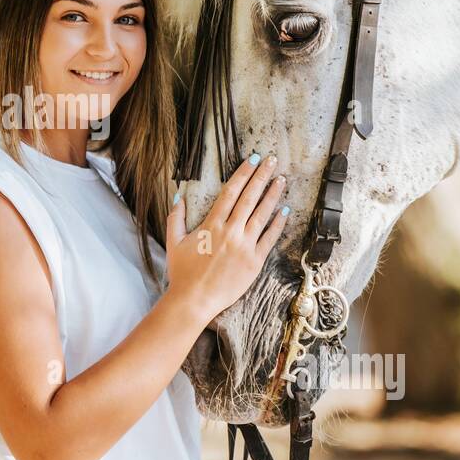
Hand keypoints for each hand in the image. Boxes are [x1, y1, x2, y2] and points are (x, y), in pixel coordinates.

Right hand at [164, 152, 288, 325]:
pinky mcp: (255, 261)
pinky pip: (269, 238)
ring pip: (262, 214)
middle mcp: (231, 231)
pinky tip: (285, 211)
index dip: (243, 173)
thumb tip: (178, 196)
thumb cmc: (182, 272)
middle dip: (261, 176)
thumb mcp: (174, 242)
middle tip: (272, 160)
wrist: (194, 300)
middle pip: (250, 198)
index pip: (231, 192)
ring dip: (273, 195)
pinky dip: (278, 224)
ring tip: (281, 180)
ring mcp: (245, 246)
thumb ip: (176, 218)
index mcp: (212, 224)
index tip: (252, 159)